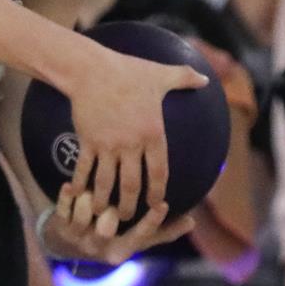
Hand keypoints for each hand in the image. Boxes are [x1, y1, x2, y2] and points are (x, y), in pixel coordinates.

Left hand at [44, 190, 195, 266]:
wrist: (67, 245)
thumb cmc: (109, 237)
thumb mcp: (134, 239)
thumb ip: (161, 232)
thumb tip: (192, 221)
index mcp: (121, 251)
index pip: (140, 238)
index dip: (151, 223)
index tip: (163, 203)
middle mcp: (100, 248)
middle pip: (109, 229)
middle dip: (112, 211)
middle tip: (117, 194)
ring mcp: (78, 239)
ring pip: (85, 216)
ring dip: (89, 200)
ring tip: (91, 187)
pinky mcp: (60, 229)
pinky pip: (63, 212)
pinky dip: (66, 198)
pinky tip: (69, 185)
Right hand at [60, 44, 205, 220]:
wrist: (91, 70)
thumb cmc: (127, 71)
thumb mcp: (160, 74)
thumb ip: (185, 78)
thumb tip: (207, 80)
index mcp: (152, 133)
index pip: (159, 171)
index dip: (157, 191)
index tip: (156, 203)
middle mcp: (131, 144)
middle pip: (132, 185)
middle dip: (130, 206)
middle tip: (127, 216)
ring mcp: (108, 145)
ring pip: (107, 184)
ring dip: (104, 202)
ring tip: (100, 212)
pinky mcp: (88, 142)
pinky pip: (84, 169)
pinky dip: (80, 184)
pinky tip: (77, 193)